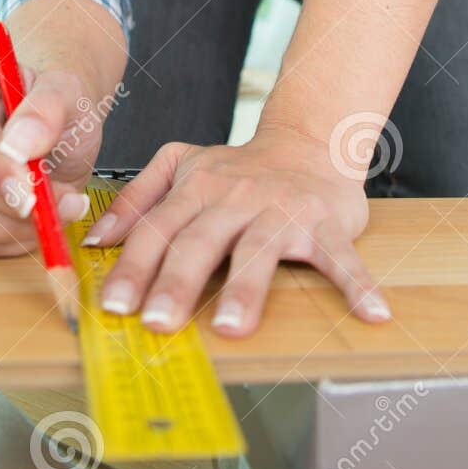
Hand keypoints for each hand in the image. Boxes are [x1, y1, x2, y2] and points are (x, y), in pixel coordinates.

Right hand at [0, 56, 104, 254]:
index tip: (30, 192)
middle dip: (19, 200)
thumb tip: (18, 144)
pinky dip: (11, 238)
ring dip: (19, 224)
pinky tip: (36, 218)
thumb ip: (47, 110)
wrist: (56, 127)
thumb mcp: (68, 94)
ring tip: (57, 205)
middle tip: (66, 199)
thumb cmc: (58, 105)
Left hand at [81, 123, 390, 335]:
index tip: (114, 305)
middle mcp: (236, 198)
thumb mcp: (180, 166)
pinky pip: (340, 256)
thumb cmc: (240, 168)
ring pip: (261, 249)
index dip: (134, 266)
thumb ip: (137, 198)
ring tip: (231, 327)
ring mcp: (282, 210)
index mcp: (198, 188)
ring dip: (246, 288)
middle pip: (201, 241)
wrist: (310, 141)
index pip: (158, 229)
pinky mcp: (325, 223)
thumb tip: (96, 239)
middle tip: (158, 322)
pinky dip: (358, 285)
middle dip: (176, 282)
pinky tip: (371, 314)